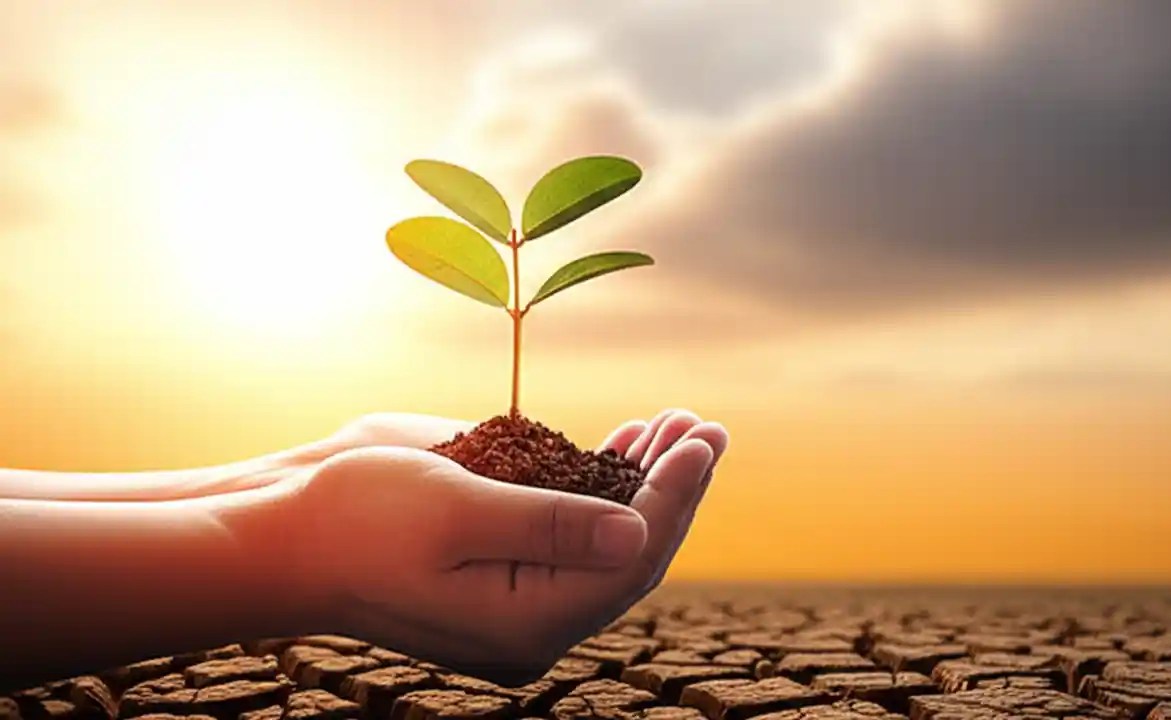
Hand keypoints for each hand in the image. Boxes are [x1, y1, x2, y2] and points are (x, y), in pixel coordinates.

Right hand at [268, 410, 727, 684]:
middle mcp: (533, 615)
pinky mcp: (504, 552)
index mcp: (526, 622)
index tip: (701, 442)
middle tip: (708, 427)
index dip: (674, 499)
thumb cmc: (358, 518)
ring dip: (646, 479)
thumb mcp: (455, 512)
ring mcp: (520, 587)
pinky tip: (632, 438)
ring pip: (608, 537)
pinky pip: (573, 522)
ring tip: (682, 423)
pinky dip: (604, 479)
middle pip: (630, 554)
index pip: (627, 563)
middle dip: (673, 487)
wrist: (286, 530)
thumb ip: (549, 526)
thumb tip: (636, 534)